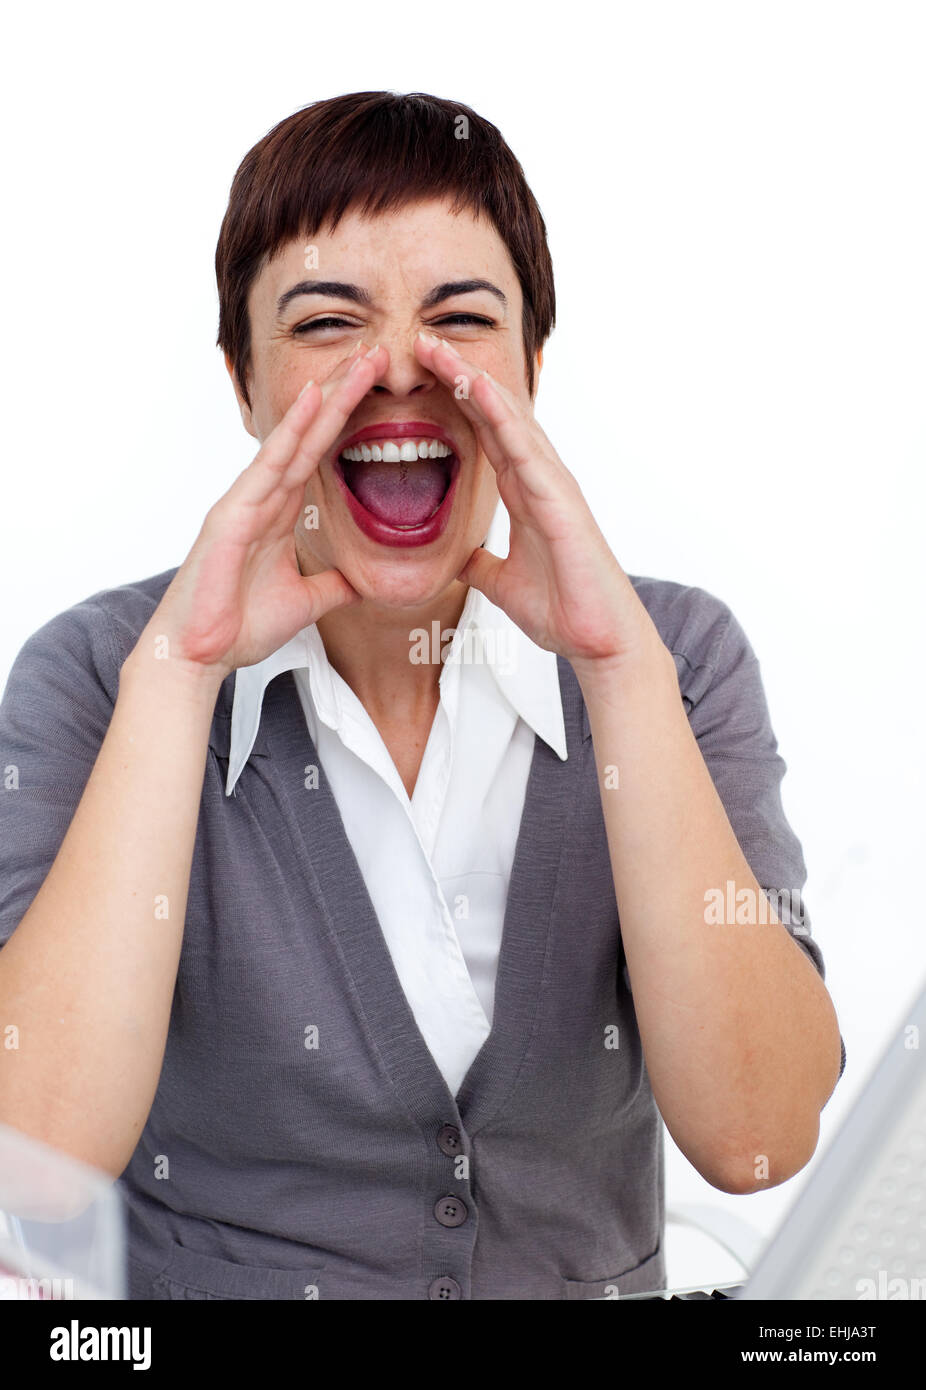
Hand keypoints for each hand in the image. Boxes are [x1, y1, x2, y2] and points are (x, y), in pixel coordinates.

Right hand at [143, 342, 384, 680]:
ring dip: (327, 400)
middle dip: (344, 395)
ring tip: (359, 363)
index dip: (348, 422)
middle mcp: (262, 499)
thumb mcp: (306, 603)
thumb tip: (363, 581)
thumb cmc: (236, 627)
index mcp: (278, 515)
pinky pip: (270, 465)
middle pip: (310, 435)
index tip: (377, 390)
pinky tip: (314, 399)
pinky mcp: (233, 514)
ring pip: (294, 439)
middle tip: (377, 355)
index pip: (319, 456)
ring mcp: (246, 501)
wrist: (196, 655)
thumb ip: (333, 586)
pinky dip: (292, 431)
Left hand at [412, 332, 666, 678]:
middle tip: (420, 339)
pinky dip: (500, 415)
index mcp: (525, 494)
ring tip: (438, 348)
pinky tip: (474, 388)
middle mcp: (540, 479)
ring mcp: (553, 485)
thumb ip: (482, 566)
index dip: (455, 401)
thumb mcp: (502, 585)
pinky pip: (524, 448)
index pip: (485, 434)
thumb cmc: (565, 611)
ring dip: (473, 380)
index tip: (420, 374)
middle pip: (494, 413)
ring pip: (510, 419)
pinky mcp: (561, 500)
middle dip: (457, 375)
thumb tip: (460, 560)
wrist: (600, 642)